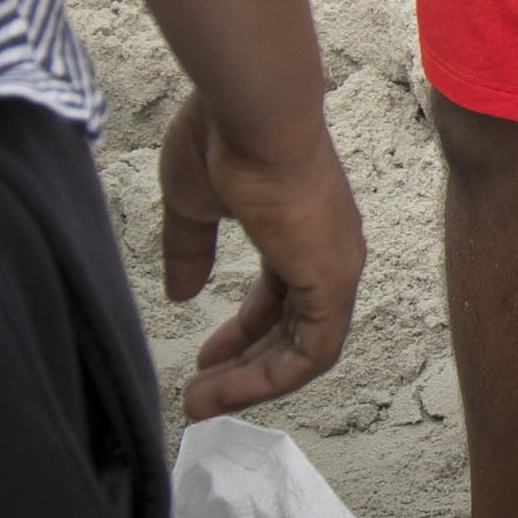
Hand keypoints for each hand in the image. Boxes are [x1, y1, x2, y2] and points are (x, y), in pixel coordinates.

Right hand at [157, 92, 364, 419]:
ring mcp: (336, 263)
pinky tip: (226, 390)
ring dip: (253, 381)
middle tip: (200, 392)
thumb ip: (190, 250)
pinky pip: (314, 351)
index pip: (278, 294)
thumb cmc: (226, 142)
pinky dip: (271, 379)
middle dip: (245, 365)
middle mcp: (326, 248)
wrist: (253, 115)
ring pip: (305, 346)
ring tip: (202, 402)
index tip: (203, 356)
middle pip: (292, 325)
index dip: (241, 331)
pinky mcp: (334, 279)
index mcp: (297, 226)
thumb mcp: (194, 204)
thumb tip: (182, 293)